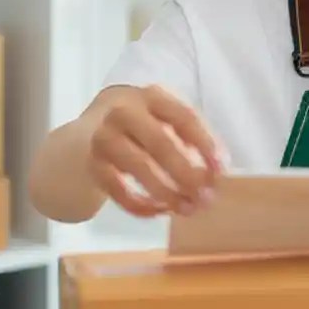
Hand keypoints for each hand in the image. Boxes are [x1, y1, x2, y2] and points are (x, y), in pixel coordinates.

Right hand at [86, 84, 225, 217]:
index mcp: (152, 97)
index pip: (183, 117)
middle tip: (206, 198)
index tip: (220, 170)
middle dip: (187, 173)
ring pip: (139, 167)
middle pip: (160, 143)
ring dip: (168, 192)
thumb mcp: (165, 122)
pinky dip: (141, 205)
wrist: (87, 136)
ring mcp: (104, 138)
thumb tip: (216, 173)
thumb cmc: (142, 130)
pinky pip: (119, 190)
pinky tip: (160, 211)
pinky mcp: (93, 165)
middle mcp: (124, 112)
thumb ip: (191, 141)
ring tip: (187, 208)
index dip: (205, 144)